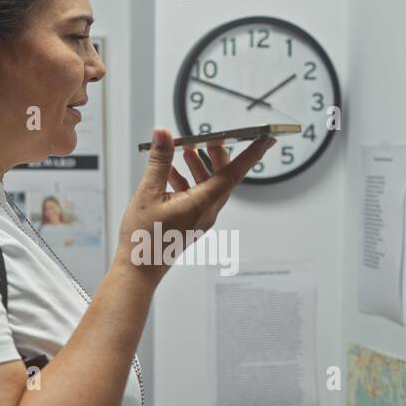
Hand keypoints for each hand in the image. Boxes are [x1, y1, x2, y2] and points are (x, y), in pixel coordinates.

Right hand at [114, 127, 275, 284]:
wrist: (139, 270)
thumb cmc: (144, 240)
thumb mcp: (148, 193)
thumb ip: (159, 161)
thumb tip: (163, 135)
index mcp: (202, 204)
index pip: (234, 173)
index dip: (252, 153)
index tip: (266, 139)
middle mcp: (207, 212)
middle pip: (223, 177)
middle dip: (218, 155)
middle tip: (210, 138)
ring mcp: (201, 219)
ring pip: (209, 186)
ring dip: (200, 167)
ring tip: (186, 152)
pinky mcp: (192, 223)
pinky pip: (198, 197)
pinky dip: (189, 182)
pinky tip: (172, 174)